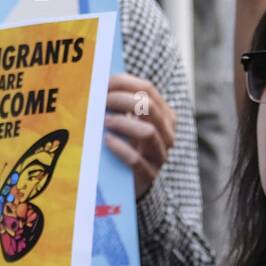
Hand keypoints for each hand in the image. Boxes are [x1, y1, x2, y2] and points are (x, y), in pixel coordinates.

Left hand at [104, 72, 175, 199]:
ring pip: (148, 132)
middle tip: (101, 100)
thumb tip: (98, 83)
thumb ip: (120, 104)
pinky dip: (120, 148)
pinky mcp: (149, 175)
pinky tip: (106, 141)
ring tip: (104, 121)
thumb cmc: (125, 145)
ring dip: (123, 123)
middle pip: (149, 108)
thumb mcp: (127, 122)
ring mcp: (159, 155)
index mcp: (164, 116)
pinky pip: (137, 160)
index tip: (103, 82)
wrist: (131, 183)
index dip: (125, 83)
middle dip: (122, 100)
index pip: (148, 90)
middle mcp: (166, 133)